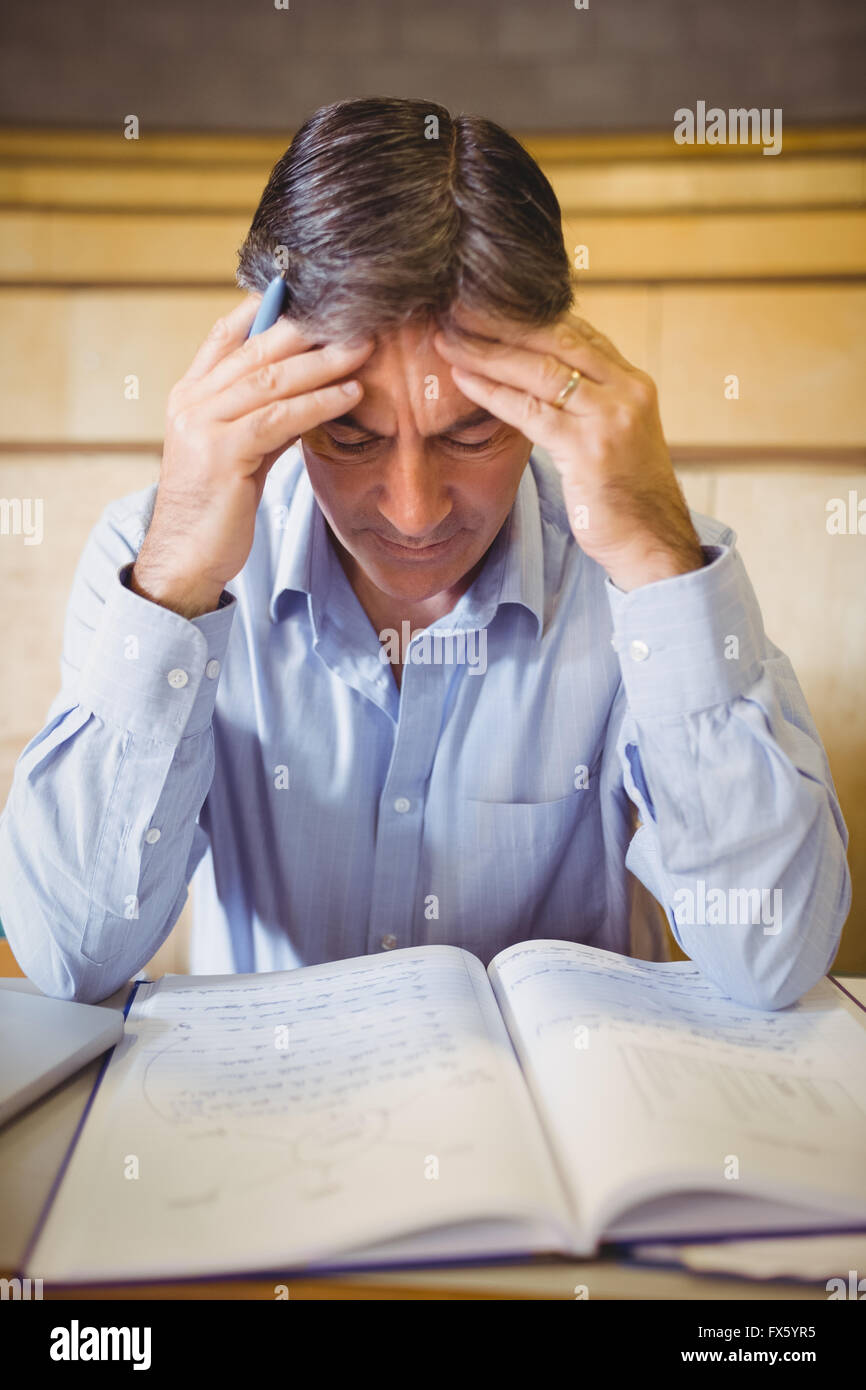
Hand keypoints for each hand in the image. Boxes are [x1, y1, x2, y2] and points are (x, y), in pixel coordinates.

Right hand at [131, 295, 373, 616]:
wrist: (186, 558)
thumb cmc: (217, 509)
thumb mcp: (242, 451)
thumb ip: (265, 416)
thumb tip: (310, 389)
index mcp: (190, 395)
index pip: (224, 336)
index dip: (263, 309)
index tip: (306, 292)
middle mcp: (191, 402)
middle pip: (255, 350)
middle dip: (307, 331)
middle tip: (354, 317)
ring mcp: (201, 425)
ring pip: (270, 380)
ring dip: (322, 363)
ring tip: (362, 351)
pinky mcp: (221, 454)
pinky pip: (279, 418)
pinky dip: (318, 404)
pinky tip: (349, 395)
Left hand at [433, 310, 703, 590]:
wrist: (653, 543)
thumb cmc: (625, 498)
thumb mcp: (614, 437)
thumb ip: (588, 404)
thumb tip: (541, 380)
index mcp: (633, 383)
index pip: (576, 332)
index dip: (527, 313)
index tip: (484, 302)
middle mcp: (626, 390)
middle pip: (555, 339)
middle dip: (501, 321)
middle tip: (456, 309)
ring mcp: (611, 417)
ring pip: (539, 370)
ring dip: (487, 352)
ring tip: (447, 340)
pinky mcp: (589, 448)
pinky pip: (530, 411)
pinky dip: (492, 392)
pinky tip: (462, 379)